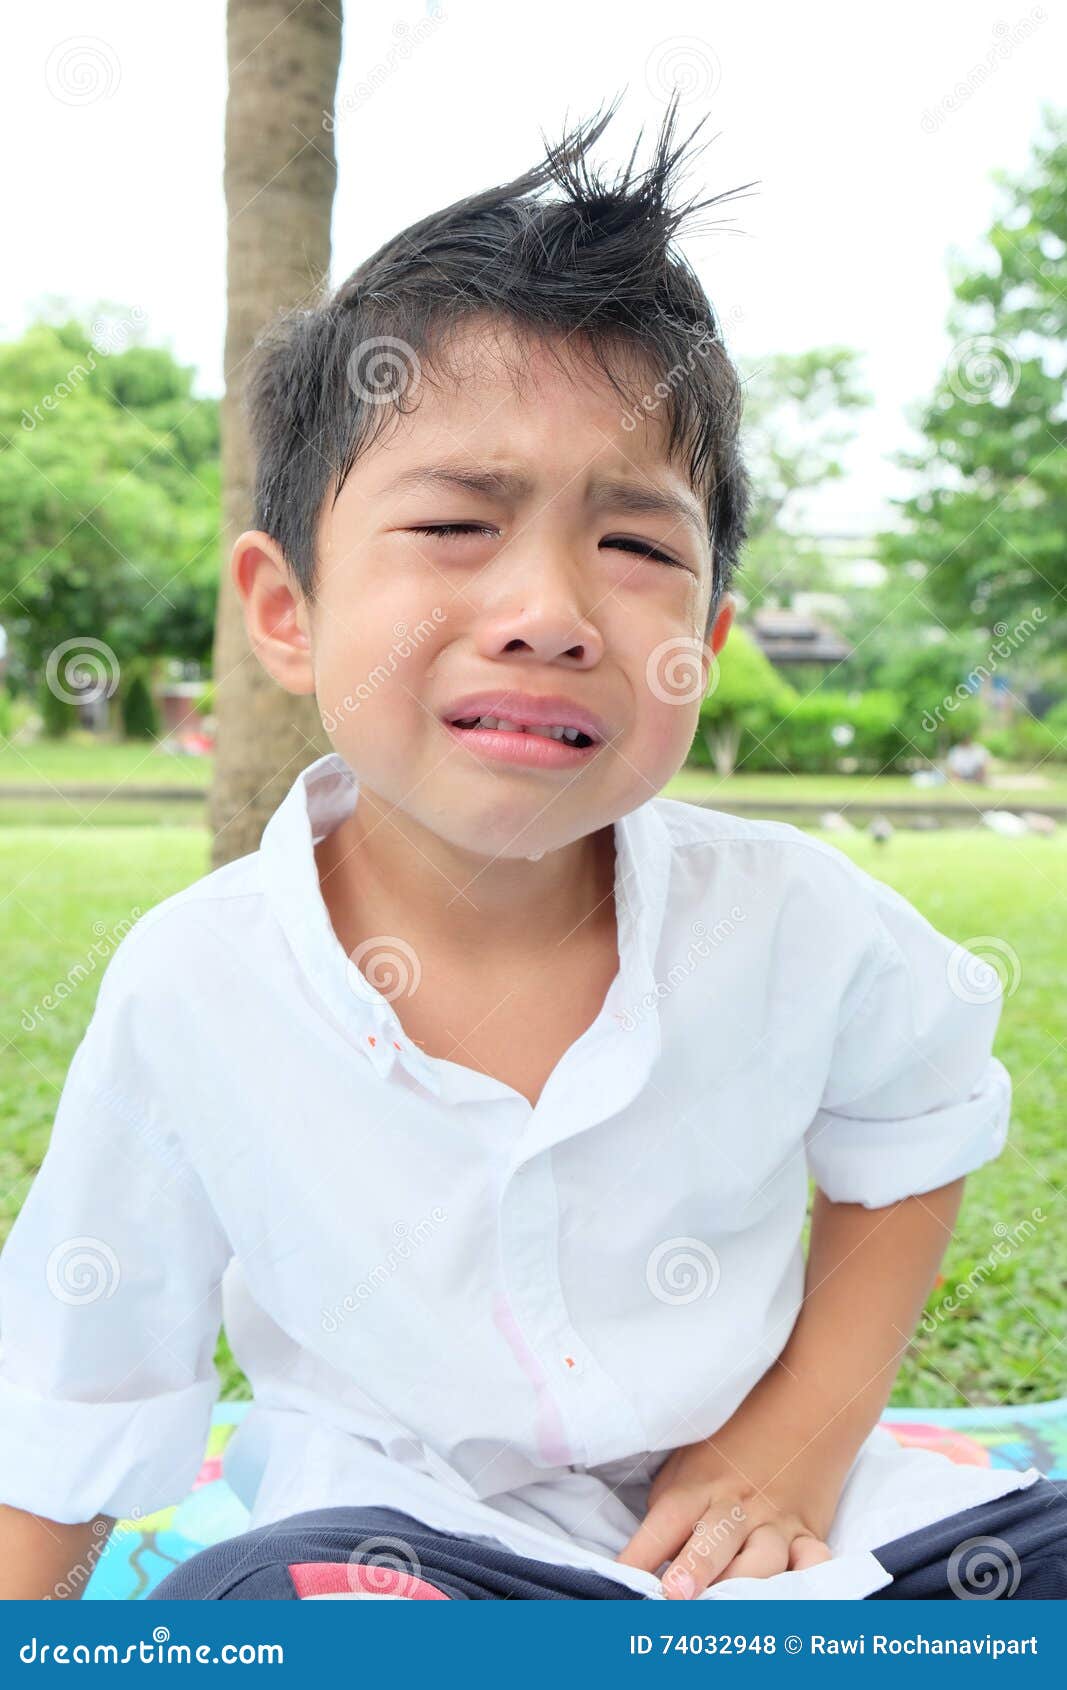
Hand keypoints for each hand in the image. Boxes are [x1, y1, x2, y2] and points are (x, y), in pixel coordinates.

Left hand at [616, 1442, 834, 1597]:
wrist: (798, 1406)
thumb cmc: (728, 1445)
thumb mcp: (685, 1466)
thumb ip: (670, 1516)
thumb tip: (646, 1566)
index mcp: (697, 1488)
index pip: (663, 1522)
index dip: (640, 1555)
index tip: (619, 1584)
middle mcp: (735, 1507)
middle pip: (715, 1538)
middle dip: (696, 1568)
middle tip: (676, 1593)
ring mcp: (775, 1521)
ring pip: (764, 1557)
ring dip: (745, 1584)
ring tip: (730, 1607)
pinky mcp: (808, 1533)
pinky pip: (814, 1560)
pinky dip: (808, 1579)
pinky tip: (796, 1595)